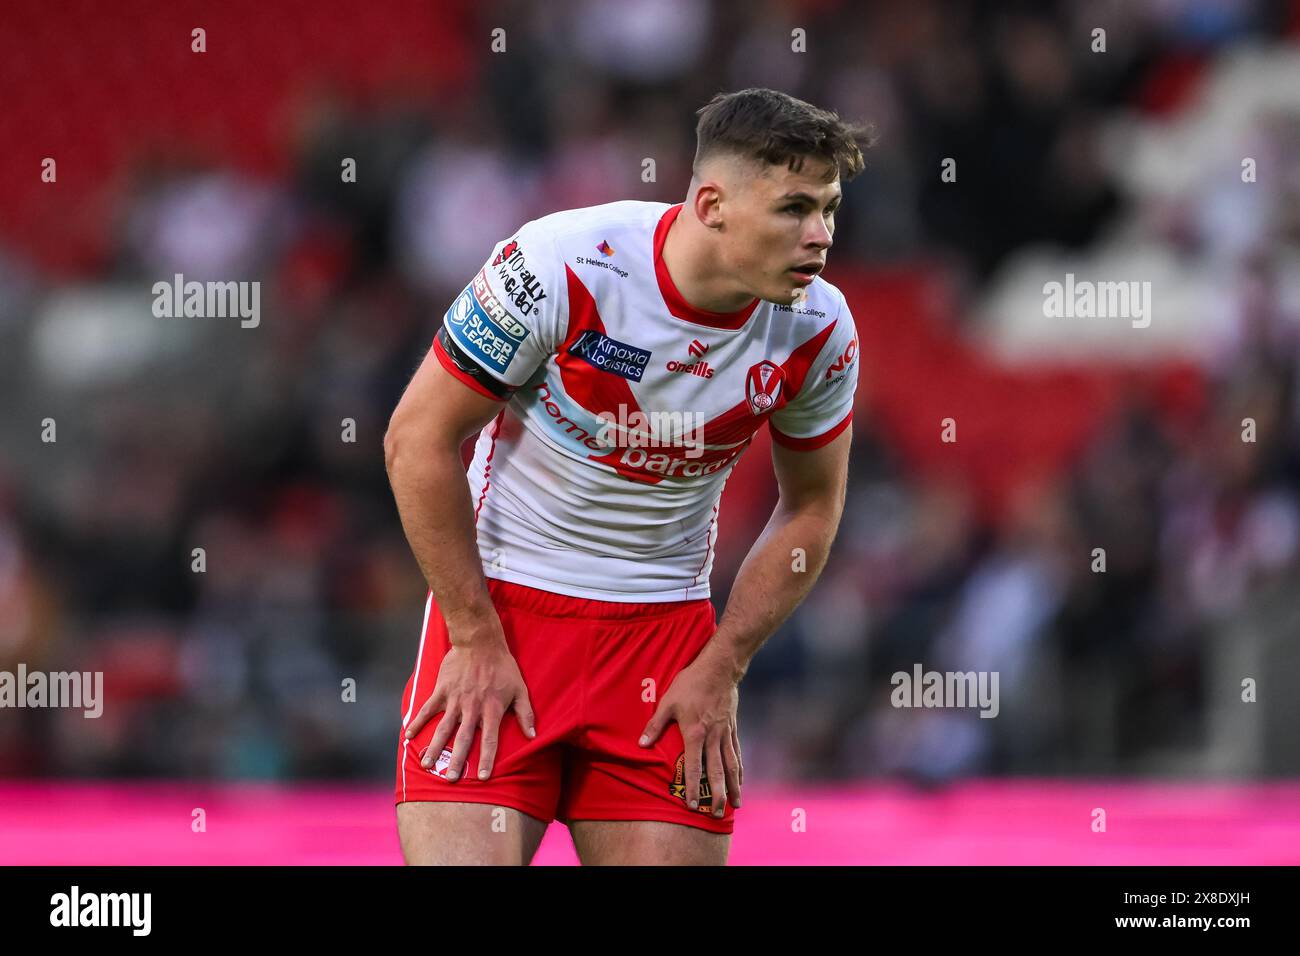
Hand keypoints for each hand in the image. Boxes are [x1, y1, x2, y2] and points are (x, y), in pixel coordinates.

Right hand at [403, 628, 535, 781]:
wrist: (480, 642)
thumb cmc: (503, 666)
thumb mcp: (520, 688)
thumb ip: (526, 713)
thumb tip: (533, 735)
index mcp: (492, 709)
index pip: (490, 740)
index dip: (488, 759)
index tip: (483, 777)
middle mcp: (472, 708)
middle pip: (464, 739)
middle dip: (457, 761)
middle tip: (451, 779)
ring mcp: (455, 700)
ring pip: (443, 728)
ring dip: (435, 748)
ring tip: (427, 765)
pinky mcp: (442, 690)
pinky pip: (428, 709)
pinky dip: (417, 722)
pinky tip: (409, 736)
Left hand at [638, 649, 742, 816]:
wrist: (719, 668)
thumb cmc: (690, 684)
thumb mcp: (667, 702)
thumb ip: (655, 725)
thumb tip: (641, 744)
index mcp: (695, 733)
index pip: (694, 767)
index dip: (693, 789)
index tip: (692, 807)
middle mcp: (712, 737)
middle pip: (716, 772)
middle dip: (716, 796)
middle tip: (716, 814)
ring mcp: (724, 733)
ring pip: (731, 765)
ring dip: (733, 786)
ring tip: (735, 804)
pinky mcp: (732, 727)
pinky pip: (736, 752)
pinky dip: (739, 768)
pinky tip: (741, 779)